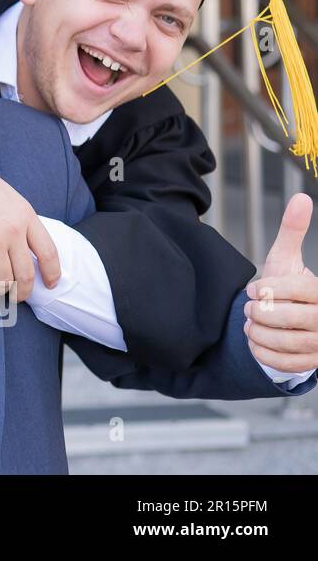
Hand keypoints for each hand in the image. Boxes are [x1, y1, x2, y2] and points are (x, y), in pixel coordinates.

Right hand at [0, 127, 58, 294]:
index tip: (50, 284)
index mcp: (24, 214)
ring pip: (3, 279)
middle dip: (23, 291)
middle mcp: (13, 230)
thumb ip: (15, 214)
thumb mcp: (1, 193)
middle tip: (18, 297)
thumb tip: (23, 232)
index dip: (52, 272)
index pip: (48, 251)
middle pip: (26, 273)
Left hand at [245, 193, 317, 372]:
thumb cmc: (286, 287)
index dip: (266, 288)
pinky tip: (256, 339)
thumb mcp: (287, 258)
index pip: (294, 289)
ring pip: (281, 341)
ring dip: (257, 332)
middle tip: (250, 309)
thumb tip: (301, 197)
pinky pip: (281, 362)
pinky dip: (261, 351)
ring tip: (252, 323)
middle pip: (285, 317)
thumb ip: (293, 230)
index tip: (254, 289)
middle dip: (259, 312)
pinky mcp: (310, 363)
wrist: (287, 319)